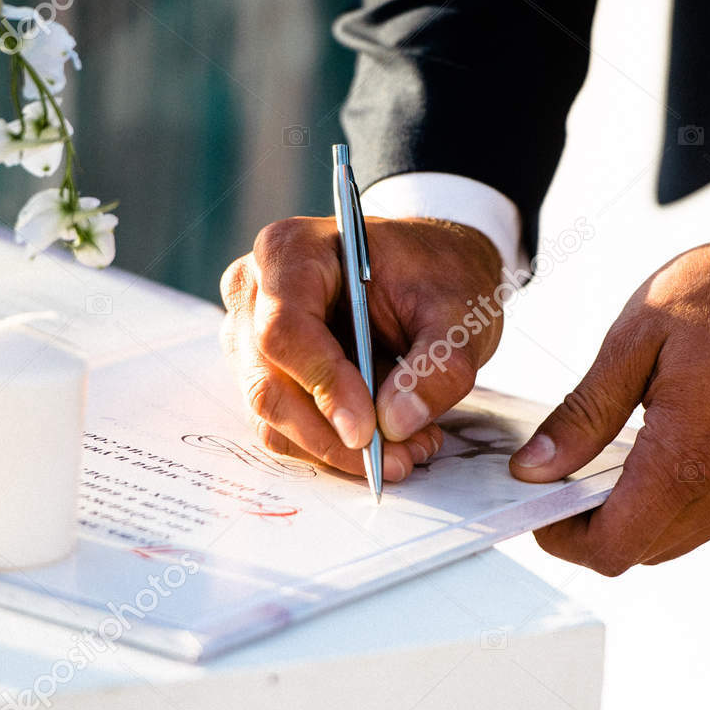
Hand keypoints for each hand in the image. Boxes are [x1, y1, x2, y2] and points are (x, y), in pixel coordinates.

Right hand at [220, 215, 505, 480]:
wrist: (432, 272)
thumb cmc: (437, 276)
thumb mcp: (459, 313)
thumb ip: (438, 364)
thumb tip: (397, 422)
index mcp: (292, 251)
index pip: (284, 328)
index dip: (323, 384)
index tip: (368, 431)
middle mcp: (255, 293)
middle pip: (268, 383)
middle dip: (331, 434)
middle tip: (398, 458)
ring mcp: (250, 338)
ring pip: (272, 416)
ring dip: (336, 448)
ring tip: (408, 449)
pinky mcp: (264, 375)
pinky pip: (284, 429)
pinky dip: (332, 448)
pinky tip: (389, 442)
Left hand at [510, 223, 709, 573]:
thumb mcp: (637, 338)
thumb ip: (583, 414)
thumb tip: (536, 468)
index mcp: (690, 457)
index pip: (613, 547)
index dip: (563, 538)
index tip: (541, 502)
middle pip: (641, 550)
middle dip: (593, 525)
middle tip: (567, 473)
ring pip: (675, 540)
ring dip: (635, 514)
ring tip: (609, 457)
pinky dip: (673, 500)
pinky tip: (658, 450)